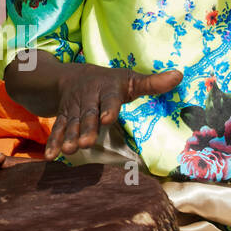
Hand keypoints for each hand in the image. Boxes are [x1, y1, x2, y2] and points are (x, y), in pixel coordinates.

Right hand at [45, 62, 181, 159]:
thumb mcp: (130, 79)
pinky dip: (53, 142)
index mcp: (107, 89)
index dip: (108, 108)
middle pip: (87, 114)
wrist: (69, 75)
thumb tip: (179, 75)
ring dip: (69, 137)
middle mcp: (88, 99)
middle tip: (86, 143)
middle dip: (86, 128)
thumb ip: (153, 83)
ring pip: (71, 123)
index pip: (109, 99)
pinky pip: (57, 129)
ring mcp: (73, 109)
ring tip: (70, 150)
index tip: (107, 119)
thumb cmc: (108, 82)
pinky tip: (51, 156)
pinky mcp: (63, 118)